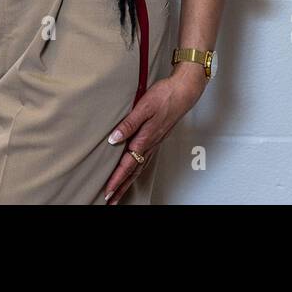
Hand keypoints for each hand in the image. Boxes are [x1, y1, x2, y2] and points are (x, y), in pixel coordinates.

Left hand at [99, 64, 206, 203]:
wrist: (184, 91)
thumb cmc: (165, 96)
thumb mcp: (143, 107)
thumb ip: (128, 124)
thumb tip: (113, 139)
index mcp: (145, 138)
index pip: (127, 164)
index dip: (116, 179)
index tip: (107, 192)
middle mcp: (150, 144)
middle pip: (133, 172)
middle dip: (121, 187)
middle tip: (110, 200)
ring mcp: (155, 142)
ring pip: (140, 168)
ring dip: (128, 181)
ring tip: (119, 192)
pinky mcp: (158, 137)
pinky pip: (145, 160)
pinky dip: (137, 170)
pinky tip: (135, 171)